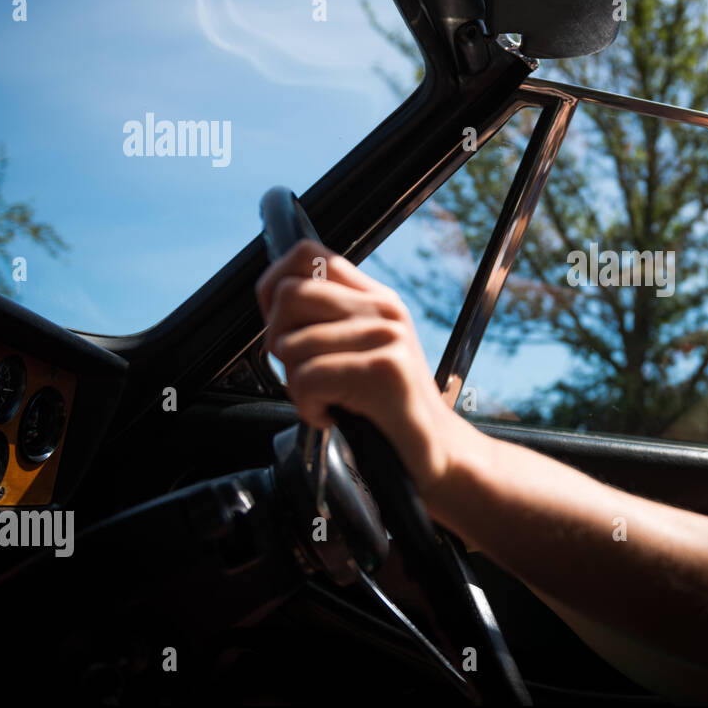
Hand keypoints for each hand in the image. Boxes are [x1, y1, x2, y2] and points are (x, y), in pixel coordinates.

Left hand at [255, 239, 465, 496]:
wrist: (434, 452)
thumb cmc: (386, 409)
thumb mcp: (360, 351)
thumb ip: (327, 322)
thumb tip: (273, 299)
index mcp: (376, 299)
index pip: (308, 254)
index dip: (274, 284)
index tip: (278, 324)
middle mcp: (384, 310)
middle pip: (291, 294)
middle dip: (278, 341)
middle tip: (304, 373)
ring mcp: (387, 337)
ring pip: (293, 344)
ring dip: (295, 384)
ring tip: (326, 400)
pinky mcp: (384, 371)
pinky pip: (309, 378)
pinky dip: (308, 407)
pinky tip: (331, 415)